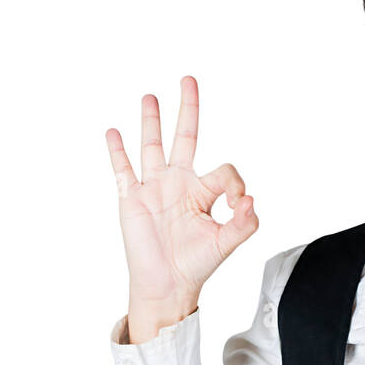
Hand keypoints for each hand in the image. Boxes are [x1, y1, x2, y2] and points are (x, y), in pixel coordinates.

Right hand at [105, 75, 258, 341]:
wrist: (167, 285)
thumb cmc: (197, 265)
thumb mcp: (226, 244)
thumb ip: (245, 223)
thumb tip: (251, 200)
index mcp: (204, 192)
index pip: (225, 171)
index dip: (236, 183)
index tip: (240, 203)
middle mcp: (179, 183)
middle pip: (185, 137)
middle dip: (188, 109)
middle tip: (189, 79)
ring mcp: (153, 188)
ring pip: (152, 146)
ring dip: (151, 121)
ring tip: (150, 96)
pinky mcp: (131, 198)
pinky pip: (122, 169)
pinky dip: (117, 150)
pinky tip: (113, 131)